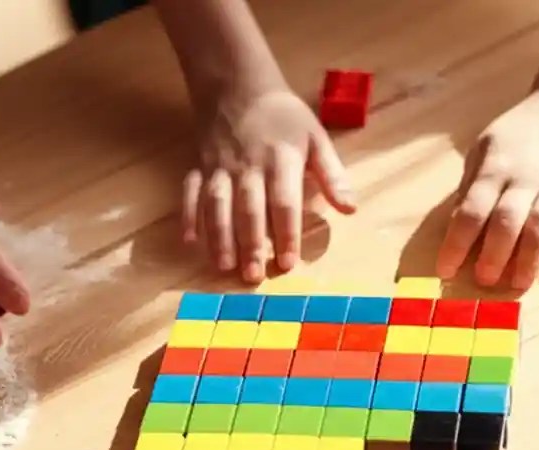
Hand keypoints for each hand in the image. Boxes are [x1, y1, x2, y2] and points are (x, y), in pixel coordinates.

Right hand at [181, 88, 355, 282]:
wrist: (238, 84)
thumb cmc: (284, 117)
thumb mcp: (316, 138)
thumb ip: (333, 175)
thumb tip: (351, 209)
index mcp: (281, 159)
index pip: (284, 202)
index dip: (286, 234)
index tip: (288, 263)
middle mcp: (248, 165)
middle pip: (249, 209)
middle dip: (250, 244)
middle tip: (253, 276)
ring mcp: (219, 166)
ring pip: (217, 204)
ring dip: (219, 236)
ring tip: (224, 266)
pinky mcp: (199, 165)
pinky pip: (190, 191)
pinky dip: (188, 215)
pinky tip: (189, 240)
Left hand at [438, 89, 538, 288]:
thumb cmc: (521, 131)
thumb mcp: (485, 146)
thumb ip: (472, 184)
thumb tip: (459, 224)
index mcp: (496, 166)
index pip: (472, 210)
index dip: (457, 243)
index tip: (445, 270)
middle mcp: (527, 177)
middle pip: (507, 223)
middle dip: (493, 256)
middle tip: (483, 281)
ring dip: (528, 261)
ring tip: (516, 285)